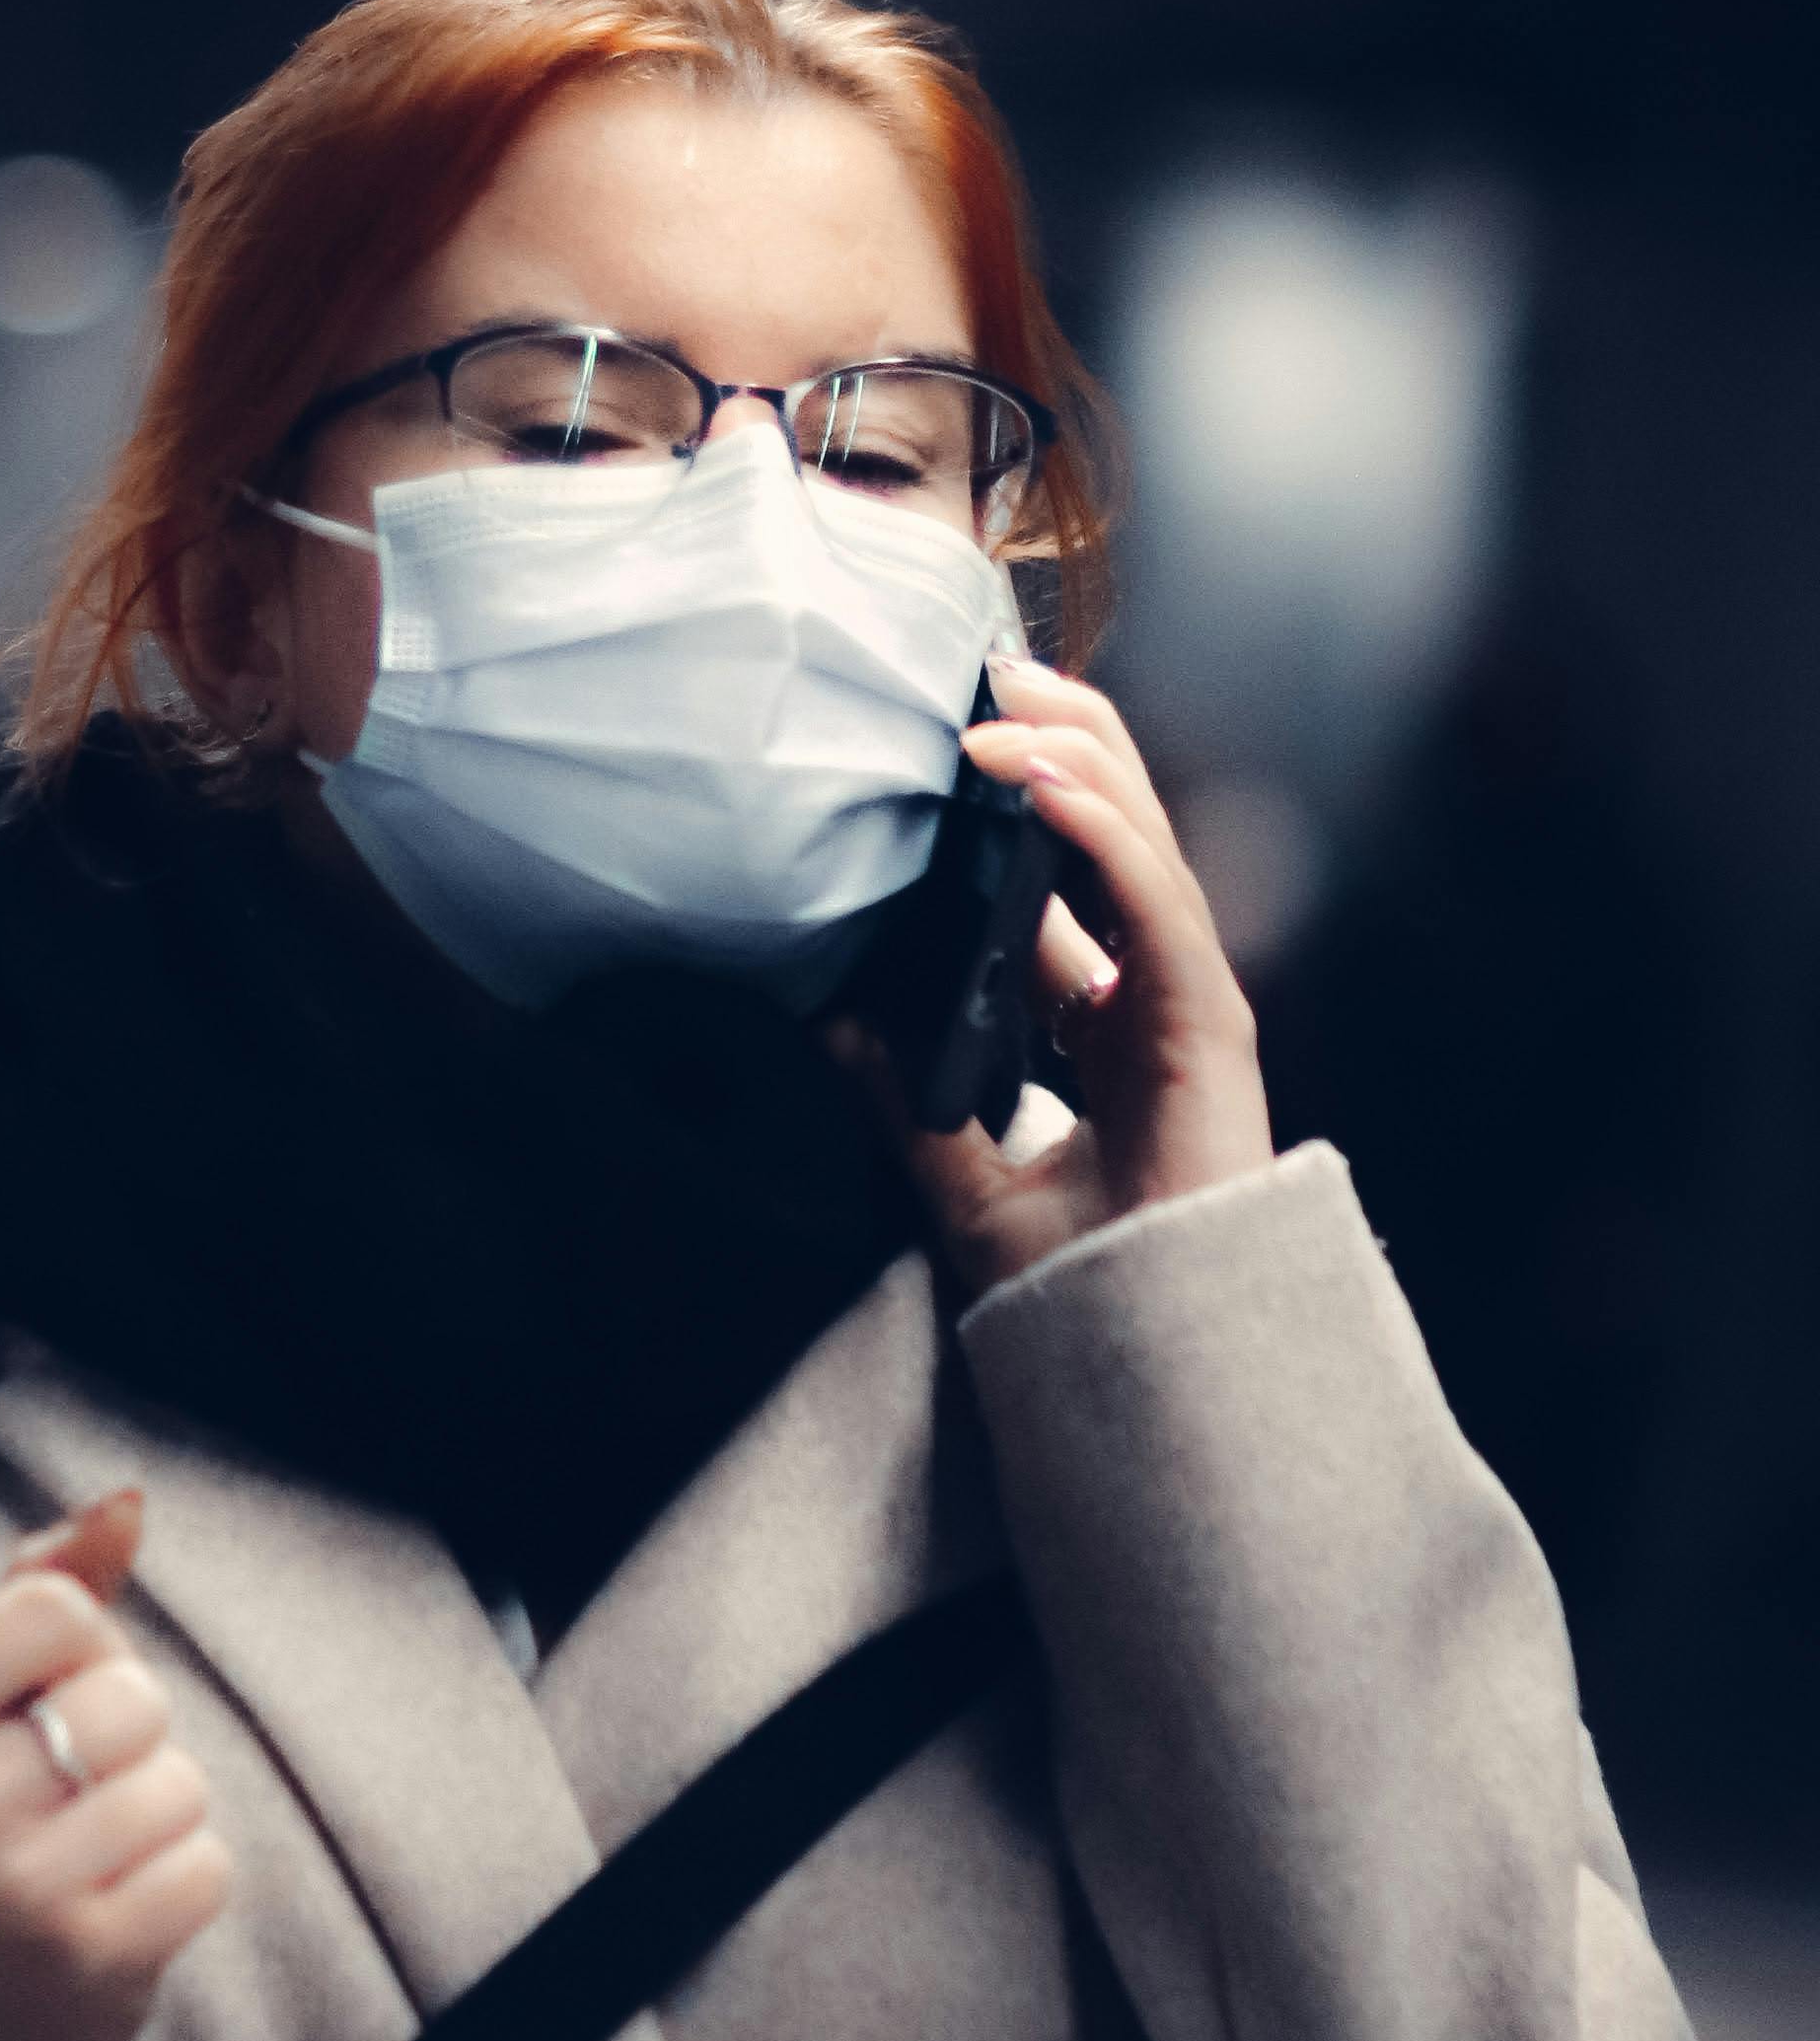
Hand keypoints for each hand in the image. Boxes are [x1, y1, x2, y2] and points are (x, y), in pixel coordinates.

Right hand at [0, 1484, 231, 2040]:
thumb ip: (34, 1599)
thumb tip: (121, 1506)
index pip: (54, 1607)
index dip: (81, 1653)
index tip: (37, 1716)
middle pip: (131, 1693)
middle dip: (129, 1742)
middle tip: (66, 1805)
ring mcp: (16, 1890)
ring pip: (178, 1781)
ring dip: (162, 1817)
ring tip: (94, 1861)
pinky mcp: (88, 1961)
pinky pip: (206, 1865)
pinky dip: (183, 1885)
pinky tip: (121, 1914)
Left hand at [870, 652, 1276, 1292]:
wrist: (1147, 1368)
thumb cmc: (1079, 1293)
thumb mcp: (957, 1175)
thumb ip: (901, 1098)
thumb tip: (830, 1019)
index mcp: (1110, 1019)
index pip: (1076, 873)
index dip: (1029, 793)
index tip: (959, 731)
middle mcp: (1155, 995)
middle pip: (1119, 830)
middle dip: (1059, 742)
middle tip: (982, 672)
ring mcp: (1190, 1004)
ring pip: (1144, 841)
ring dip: (1074, 758)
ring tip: (1000, 697)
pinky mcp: (1211, 1025)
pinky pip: (1157, 902)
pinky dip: (1102, 833)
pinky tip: (1043, 782)